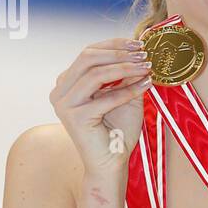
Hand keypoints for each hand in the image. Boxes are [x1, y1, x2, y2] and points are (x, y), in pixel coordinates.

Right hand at [49, 37, 151, 178]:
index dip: (114, 45)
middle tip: (144, 55)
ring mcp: (64, 104)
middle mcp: (60, 91)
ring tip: (146, 68)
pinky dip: (128, 90)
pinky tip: (145, 86)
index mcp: (68, 83)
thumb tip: (138, 52)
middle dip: (119, 53)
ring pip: (95, 74)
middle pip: (88, 58)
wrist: (111, 163)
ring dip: (125, 68)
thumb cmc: (117, 131)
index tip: (138, 45)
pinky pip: (105, 98)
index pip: (88, 53)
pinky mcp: (75, 117)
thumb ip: (126, 75)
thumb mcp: (124, 95)